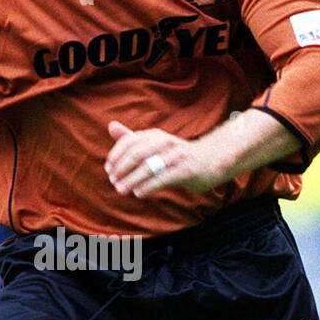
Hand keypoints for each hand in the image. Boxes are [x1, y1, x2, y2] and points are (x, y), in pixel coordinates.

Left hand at [104, 120, 225, 197]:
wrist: (211, 161)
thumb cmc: (177, 155)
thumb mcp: (155, 144)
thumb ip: (132, 138)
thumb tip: (111, 125)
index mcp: (155, 135)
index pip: (130, 141)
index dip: (116, 155)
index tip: (108, 169)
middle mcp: (165, 142)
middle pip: (137, 153)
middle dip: (122, 168)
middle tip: (113, 181)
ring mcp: (177, 156)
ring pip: (149, 167)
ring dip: (132, 180)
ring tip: (121, 190)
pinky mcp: (186, 170)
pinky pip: (164, 178)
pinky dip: (149, 186)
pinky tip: (139, 194)